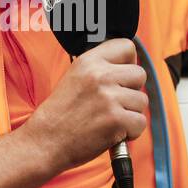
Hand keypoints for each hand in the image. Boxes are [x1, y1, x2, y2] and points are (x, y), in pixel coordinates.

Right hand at [24, 38, 147, 173]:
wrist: (45, 142)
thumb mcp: (74, 77)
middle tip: (114, 104)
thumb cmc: (60, 115)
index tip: (121, 77)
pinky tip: (112, 132)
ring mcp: (109, 97)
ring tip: (108, 120)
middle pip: (140, 74)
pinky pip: (140, 122)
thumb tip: (129, 67)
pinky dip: (131, 132)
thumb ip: (100, 69)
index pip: (126, 46)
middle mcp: (100, 76)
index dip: (129, 62)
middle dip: (132, 91)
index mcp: (88, 61)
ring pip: (142, 101)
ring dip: (130, 114)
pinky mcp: (116, 120)